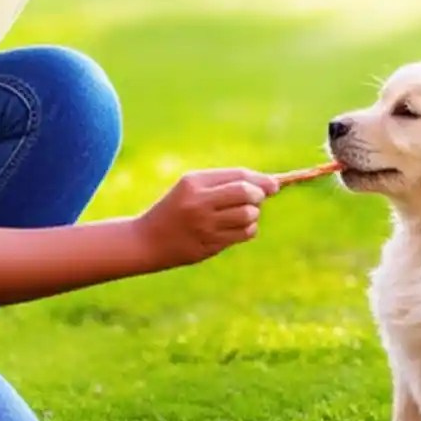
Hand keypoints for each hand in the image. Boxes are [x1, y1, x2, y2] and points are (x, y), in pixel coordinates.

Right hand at [135, 168, 279, 268]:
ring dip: (253, 214)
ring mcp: (204, 226)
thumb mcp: (192, 188)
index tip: (274, 185)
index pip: (237, 175)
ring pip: (248, 215)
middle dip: (259, 196)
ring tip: (244, 214)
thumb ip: (226, 183)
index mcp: (194, 182)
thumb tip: (270, 185)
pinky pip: (244, 234)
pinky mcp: (209, 245)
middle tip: (256, 200)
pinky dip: (249, 229)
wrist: (147, 240)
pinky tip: (238, 228)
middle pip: (246, 193)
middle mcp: (199, 202)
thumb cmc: (176, 209)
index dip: (260, 180)